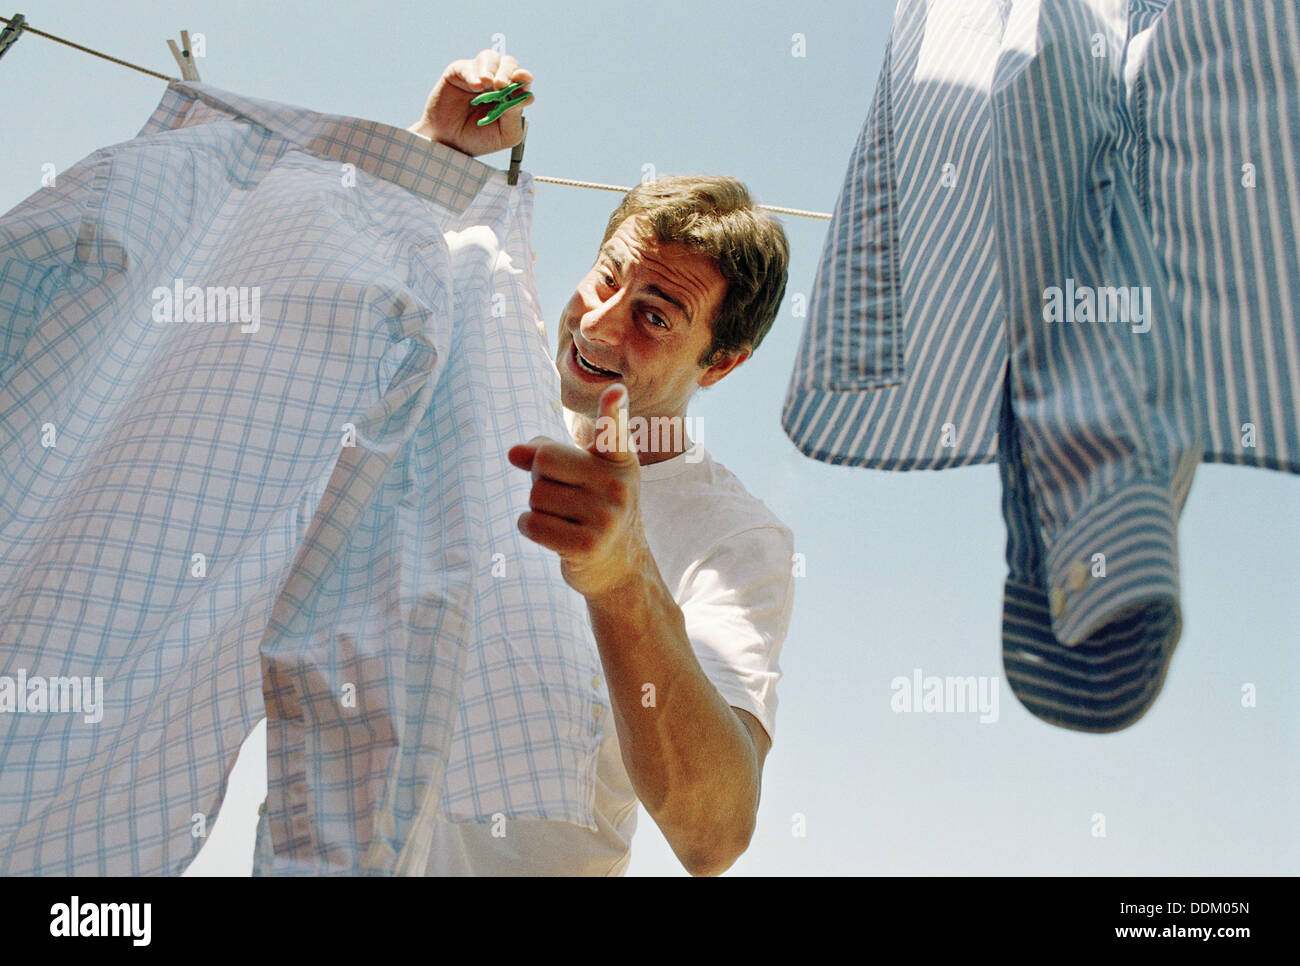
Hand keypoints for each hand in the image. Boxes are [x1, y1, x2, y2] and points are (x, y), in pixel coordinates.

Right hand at [408, 50, 534, 156]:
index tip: (522, 79)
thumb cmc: (480, 139)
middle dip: (508, 71)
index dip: (524, 77)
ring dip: (491, 69)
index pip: (523, 80)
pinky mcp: (459, 72)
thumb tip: (527, 96)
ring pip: (491, 58)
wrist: (450, 143)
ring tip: (488, 83)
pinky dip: (473, 74)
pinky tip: (476, 87)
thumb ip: (516, 115)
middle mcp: (496, 81)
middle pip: (509, 64)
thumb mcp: (506, 134)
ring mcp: (478, 75)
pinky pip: (469, 66)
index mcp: (511, 95)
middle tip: (501, 85)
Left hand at [508, 384, 651, 599]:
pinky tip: (552, 536)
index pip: (613, 432)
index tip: (614, 390)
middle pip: (544, 460)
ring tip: (563, 520)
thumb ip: (548, 456)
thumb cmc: (593, 512)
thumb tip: (513, 451)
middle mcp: (618, 485)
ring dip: (536, 508)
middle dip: (540, 477)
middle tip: (562, 497)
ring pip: (535, 495)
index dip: (612, 410)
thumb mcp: (580, 477)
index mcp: (619, 462)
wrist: (619, 569)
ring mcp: (606, 516)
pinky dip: (530, 528)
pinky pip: (532, 524)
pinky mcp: (587, 544)